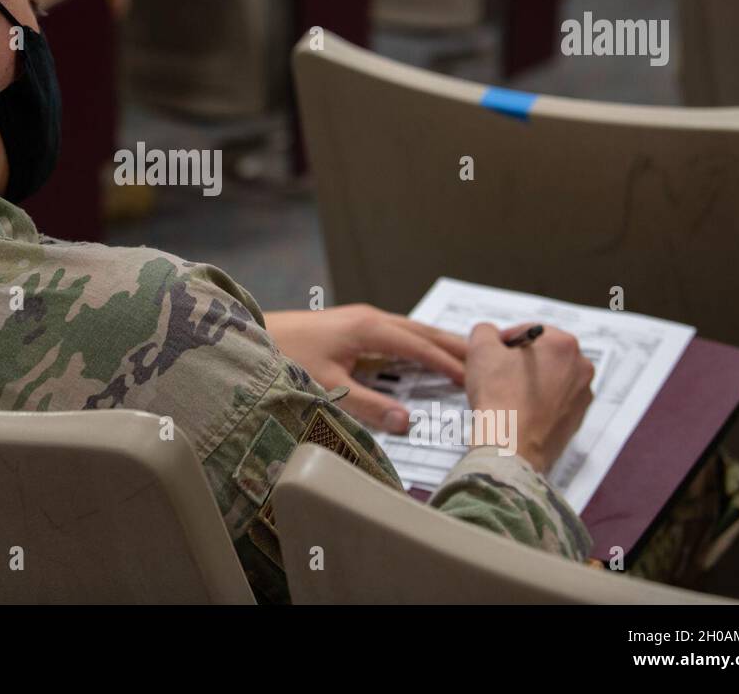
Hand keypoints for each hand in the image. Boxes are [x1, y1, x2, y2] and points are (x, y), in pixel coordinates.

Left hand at [264, 305, 466, 433]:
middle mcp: (368, 318)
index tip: (475, 378)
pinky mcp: (349, 326)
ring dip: (437, 342)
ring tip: (465, 355)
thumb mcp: (327, 387)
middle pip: (422, 332)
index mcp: (369, 328)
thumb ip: (368, 406)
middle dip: (454, 346)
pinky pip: (395, 333)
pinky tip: (421, 353)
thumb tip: (407, 422)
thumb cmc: (284, 357)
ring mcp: (359, 319)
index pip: (420, 347)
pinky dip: (417, 343)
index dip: (448, 363)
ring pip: (409, 330)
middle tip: (488, 358)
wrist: (250, 334)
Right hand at [464, 322, 593, 472]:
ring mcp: (582, 397)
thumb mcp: (481, 349)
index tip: (491, 354)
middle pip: (544, 355)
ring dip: (530, 381)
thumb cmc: (499, 396)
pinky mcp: (576, 421)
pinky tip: (517, 411)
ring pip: (550, 379)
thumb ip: (485, 331)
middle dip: (520, 361)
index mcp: (564, 345)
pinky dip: (538, 403)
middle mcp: (581, 368)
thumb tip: (489, 335)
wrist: (510, 448)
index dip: (504, 341)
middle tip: (497, 373)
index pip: (529, 331)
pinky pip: (554, 403)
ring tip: (505, 394)